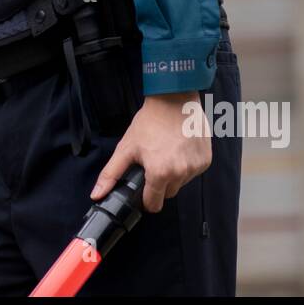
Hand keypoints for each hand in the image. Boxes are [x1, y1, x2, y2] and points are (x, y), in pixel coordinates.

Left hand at [90, 91, 211, 213]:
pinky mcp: (206, 160)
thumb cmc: (149, 122)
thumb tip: (97, 194)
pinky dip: (186, 165)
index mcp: (160, 173)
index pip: (154, 204)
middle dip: (160, 184)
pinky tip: (179, 149)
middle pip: (168, 194)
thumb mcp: (126, 148)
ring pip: (181, 183)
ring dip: (174, 174)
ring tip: (166, 153)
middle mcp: (181, 173)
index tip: (143, 186)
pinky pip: (193, 172)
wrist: (174, 100)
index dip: (146, 198)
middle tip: (153, 162)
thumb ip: (111, 174)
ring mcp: (196, 167)